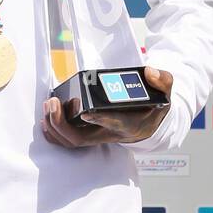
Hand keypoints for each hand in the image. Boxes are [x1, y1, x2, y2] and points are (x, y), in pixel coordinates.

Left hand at [40, 66, 173, 148]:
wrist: (150, 123)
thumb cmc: (154, 107)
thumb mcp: (165, 92)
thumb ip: (162, 81)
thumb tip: (149, 72)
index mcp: (130, 123)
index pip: (114, 123)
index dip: (99, 119)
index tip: (86, 112)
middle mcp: (111, 133)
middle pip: (82, 138)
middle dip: (62, 123)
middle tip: (52, 102)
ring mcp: (98, 135)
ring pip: (71, 140)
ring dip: (55, 126)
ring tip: (48, 105)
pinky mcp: (89, 133)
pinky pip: (67, 139)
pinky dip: (54, 132)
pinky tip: (46, 118)